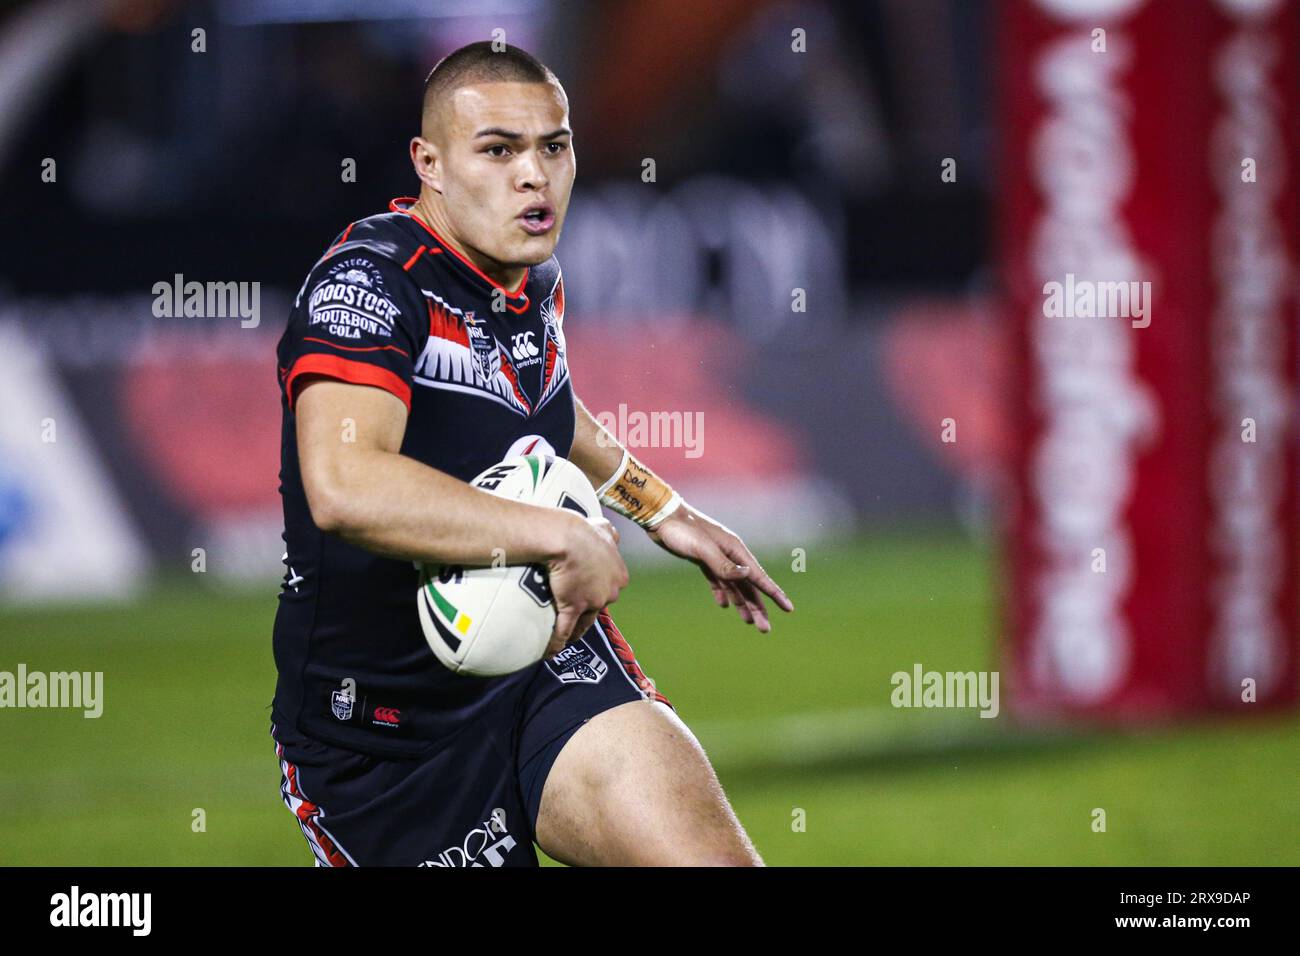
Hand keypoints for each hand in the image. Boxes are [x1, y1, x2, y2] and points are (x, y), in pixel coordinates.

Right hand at [545, 513, 627, 654]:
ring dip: (576, 633)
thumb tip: (612, 534)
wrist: (568, 538)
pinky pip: (565, 630)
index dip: (599, 594)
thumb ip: (610, 534)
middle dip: (589, 614)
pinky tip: (552, 651)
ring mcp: (593, 602)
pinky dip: (558, 642)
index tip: (590, 598)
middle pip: (599, 607)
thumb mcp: (603, 528)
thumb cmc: (583, 531)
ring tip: (568, 640)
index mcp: (619, 575)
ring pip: (584, 623)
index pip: (609, 589)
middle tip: (577, 618)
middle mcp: (610, 592)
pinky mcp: (573, 608)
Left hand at [646, 503, 792, 631]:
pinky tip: (723, 605)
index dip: (775, 594)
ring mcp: (716, 557)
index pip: (759, 577)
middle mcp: (730, 554)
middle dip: (758, 608)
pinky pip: (718, 580)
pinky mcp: (703, 560)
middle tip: (765, 630)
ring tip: (748, 622)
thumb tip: (748, 574)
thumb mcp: (702, 549)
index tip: (789, 608)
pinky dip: (722, 593)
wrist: (661, 517)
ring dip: (742, 603)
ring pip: (734, 586)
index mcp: (735, 550)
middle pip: (749, 586)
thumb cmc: (682, 530)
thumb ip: (724, 564)